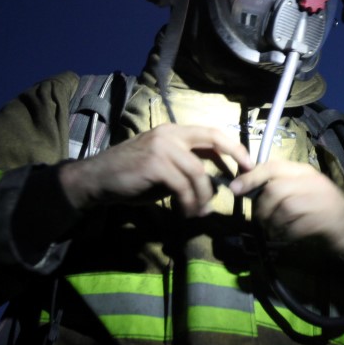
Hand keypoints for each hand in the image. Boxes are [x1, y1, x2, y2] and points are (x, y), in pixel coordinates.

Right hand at [57, 124, 252, 216]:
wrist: (96, 180)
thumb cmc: (129, 177)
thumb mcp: (162, 168)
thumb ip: (185, 169)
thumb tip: (213, 184)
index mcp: (173, 132)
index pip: (211, 133)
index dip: (232, 147)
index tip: (247, 164)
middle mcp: (170, 134)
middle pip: (213, 138)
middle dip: (235, 156)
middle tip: (244, 178)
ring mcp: (162, 146)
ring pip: (198, 172)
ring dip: (203, 196)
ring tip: (199, 212)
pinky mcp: (155, 164)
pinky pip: (183, 186)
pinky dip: (189, 202)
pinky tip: (186, 212)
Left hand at [229, 160, 343, 259]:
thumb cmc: (324, 211)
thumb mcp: (303, 192)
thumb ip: (280, 187)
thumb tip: (247, 189)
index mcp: (304, 171)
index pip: (272, 166)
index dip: (250, 177)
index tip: (235, 189)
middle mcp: (312, 181)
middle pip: (275, 189)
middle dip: (262, 207)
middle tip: (262, 220)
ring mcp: (320, 200)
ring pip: (284, 207)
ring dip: (274, 223)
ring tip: (275, 229)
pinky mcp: (324, 220)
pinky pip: (295, 226)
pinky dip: (286, 234)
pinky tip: (289, 236)